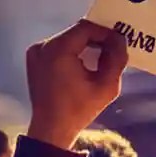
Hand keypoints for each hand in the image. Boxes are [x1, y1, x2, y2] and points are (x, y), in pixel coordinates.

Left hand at [25, 21, 128, 148]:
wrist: (51, 128)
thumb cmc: (80, 108)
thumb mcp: (107, 85)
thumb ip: (117, 58)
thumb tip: (120, 39)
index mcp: (57, 50)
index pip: (87, 28)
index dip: (107, 32)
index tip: (121, 43)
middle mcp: (43, 46)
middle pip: (77, 32)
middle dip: (98, 38)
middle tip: (115, 48)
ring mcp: (36, 52)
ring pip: (69, 38)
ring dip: (87, 44)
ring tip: (103, 56)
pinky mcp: (35, 59)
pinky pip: (60, 46)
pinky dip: (75, 50)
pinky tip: (87, 63)